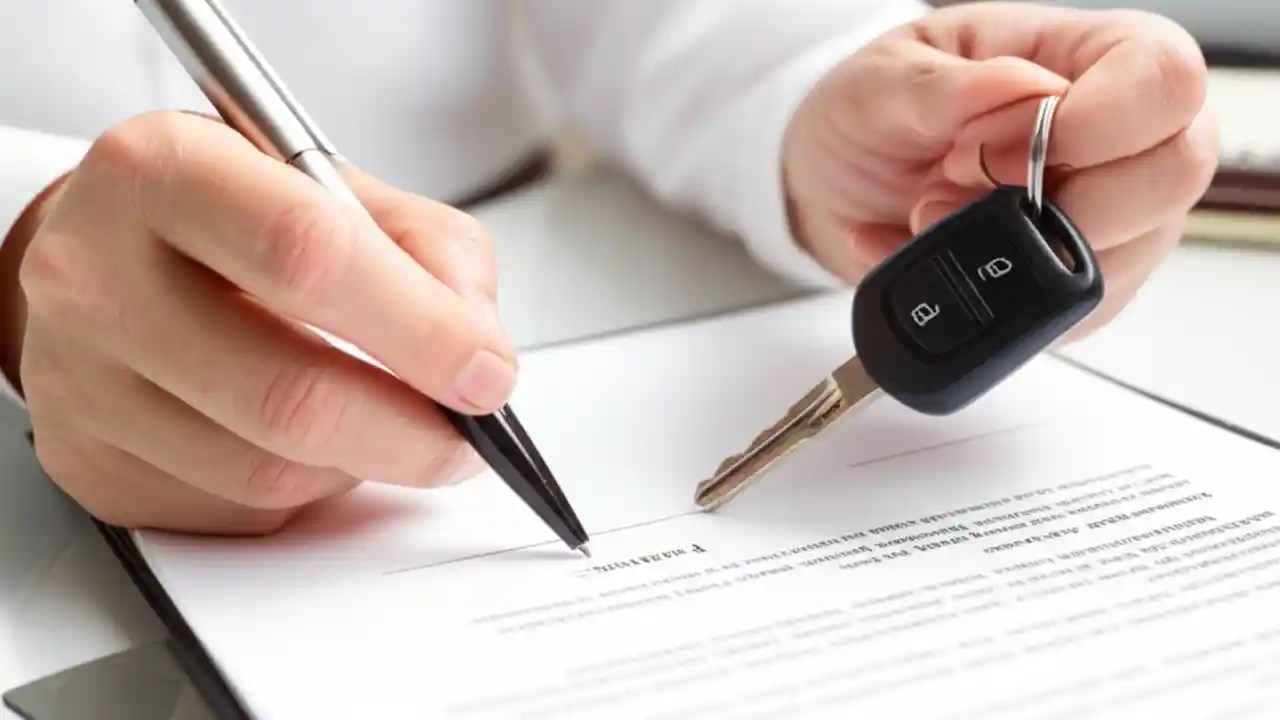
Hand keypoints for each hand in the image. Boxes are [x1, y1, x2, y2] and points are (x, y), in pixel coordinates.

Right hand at [1, 111, 515, 534]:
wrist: (113, 255)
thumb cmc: (235, 218)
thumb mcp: (340, 189)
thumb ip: (432, 250)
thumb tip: (478, 351)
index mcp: (163, 171)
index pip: (307, 254)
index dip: (419, 328)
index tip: (485, 372)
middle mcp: (96, 274)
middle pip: (288, 393)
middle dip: (412, 431)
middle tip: (468, 433)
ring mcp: (79, 382)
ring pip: (269, 470)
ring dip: (364, 462)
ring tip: (387, 421)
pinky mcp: (91, 465)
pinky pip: (238, 509)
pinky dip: (308, 488)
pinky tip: (313, 440)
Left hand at [784, 1, 1217, 337]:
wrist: (836, 186)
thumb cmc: (873, 114)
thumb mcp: (882, 81)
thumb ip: (946, 91)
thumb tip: (1021, 91)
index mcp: (1092, 55)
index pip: (1164, 80)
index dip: (1093, 125)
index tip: (993, 149)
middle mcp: (1124, 140)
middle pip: (1171, 177)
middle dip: (1048, 202)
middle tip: (953, 186)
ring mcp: (1115, 220)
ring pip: (1118, 259)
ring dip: (1004, 254)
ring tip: (933, 213)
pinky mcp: (1079, 291)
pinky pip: (1059, 314)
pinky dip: (983, 296)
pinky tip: (937, 254)